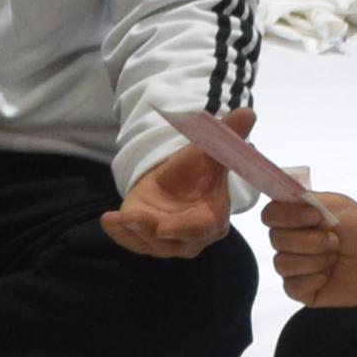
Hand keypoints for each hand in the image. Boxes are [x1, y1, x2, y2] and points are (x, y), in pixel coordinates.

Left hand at [99, 122, 240, 257]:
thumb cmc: (196, 171)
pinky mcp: (142, 238)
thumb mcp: (210, 151)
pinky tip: (107, 219)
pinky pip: (130, 240)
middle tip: (137, 219)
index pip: (203, 228)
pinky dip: (118, 232)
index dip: (185, 229)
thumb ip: (227, 137)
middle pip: (174, 242)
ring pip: (150, 244)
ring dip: (134, 232)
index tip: (164, 227)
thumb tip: (248, 113)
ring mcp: (165, 242)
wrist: (173, 181)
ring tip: (121, 217)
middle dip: (154, 232)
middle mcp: (190, 237)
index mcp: (213, 219)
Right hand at [264, 188, 356, 308]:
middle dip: (311, 241)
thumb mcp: (338, 205)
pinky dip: (315, 279)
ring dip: (315, 260)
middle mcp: (289, 241)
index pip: (270, 214)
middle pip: (276, 239)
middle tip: (335, 241)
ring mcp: (292, 266)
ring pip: (283, 264)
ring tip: (334, 258)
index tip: (315, 217)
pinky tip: (328, 276)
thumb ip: (308, 199)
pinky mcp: (299, 289)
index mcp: (295, 217)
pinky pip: (292, 286)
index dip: (288, 217)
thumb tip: (283, 194)